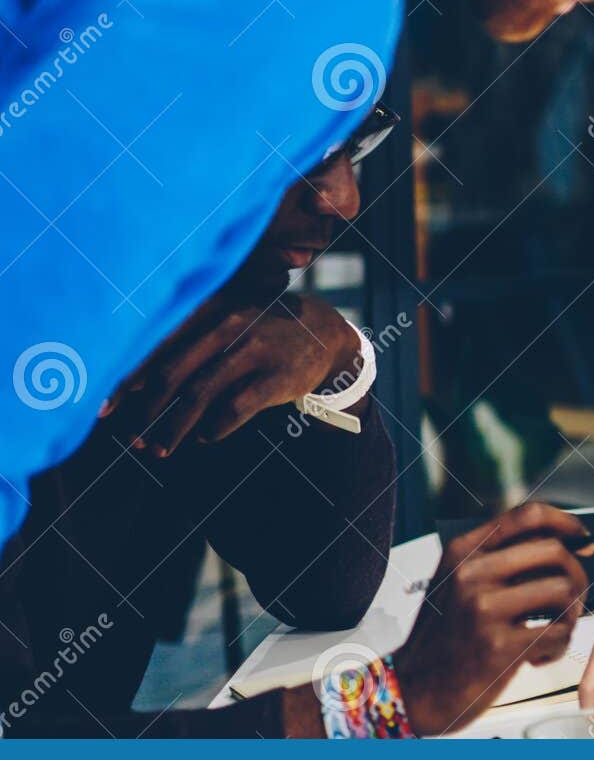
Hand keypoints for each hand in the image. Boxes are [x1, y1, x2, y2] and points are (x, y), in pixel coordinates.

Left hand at [110, 291, 362, 455]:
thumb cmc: (258, 330)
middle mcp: (227, 324)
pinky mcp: (276, 376)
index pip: (153, 347)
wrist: (323, 332)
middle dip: (146, 413)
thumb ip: (184, 345)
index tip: (104, 410)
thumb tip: (133, 388)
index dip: (124, 382)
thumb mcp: (223, 319)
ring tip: (159, 450)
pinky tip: (206, 436)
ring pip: (198, 397)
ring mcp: (253, 350)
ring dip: (173, 430)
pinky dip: (213, 429)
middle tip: (132, 441)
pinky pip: (233, 410)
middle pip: (171, 375)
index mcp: (206, 309)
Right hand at [390, 502, 591, 734]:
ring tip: (553, 631)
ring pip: (563, 590)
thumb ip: (499, 559)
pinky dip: (558, 647)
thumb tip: (565, 543)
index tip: (584, 540)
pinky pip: (558, 633)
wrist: (415, 690)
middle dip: (576, 574)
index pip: (528, 516)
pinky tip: (538, 656)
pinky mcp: (498, 646)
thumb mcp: (458, 583)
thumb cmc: (446, 638)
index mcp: (464, 552)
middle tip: (572, 599)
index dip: (567, 523)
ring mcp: (483, 609)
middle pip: (554, 550)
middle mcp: (472, 574)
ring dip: (570, 614)